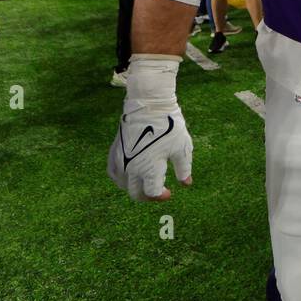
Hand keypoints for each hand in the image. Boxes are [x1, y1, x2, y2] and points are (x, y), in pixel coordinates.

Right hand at [107, 57, 192, 200]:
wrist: (149, 104)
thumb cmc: (169, 126)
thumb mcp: (182, 148)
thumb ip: (184, 168)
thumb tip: (186, 184)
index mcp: (150, 168)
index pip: (152, 193)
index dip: (161, 196)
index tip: (169, 193)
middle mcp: (132, 167)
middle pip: (135, 193)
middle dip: (148, 196)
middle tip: (158, 191)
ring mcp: (121, 160)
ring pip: (124, 185)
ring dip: (135, 188)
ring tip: (146, 182)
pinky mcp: (114, 151)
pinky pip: (113, 173)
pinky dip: (121, 179)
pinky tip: (130, 175)